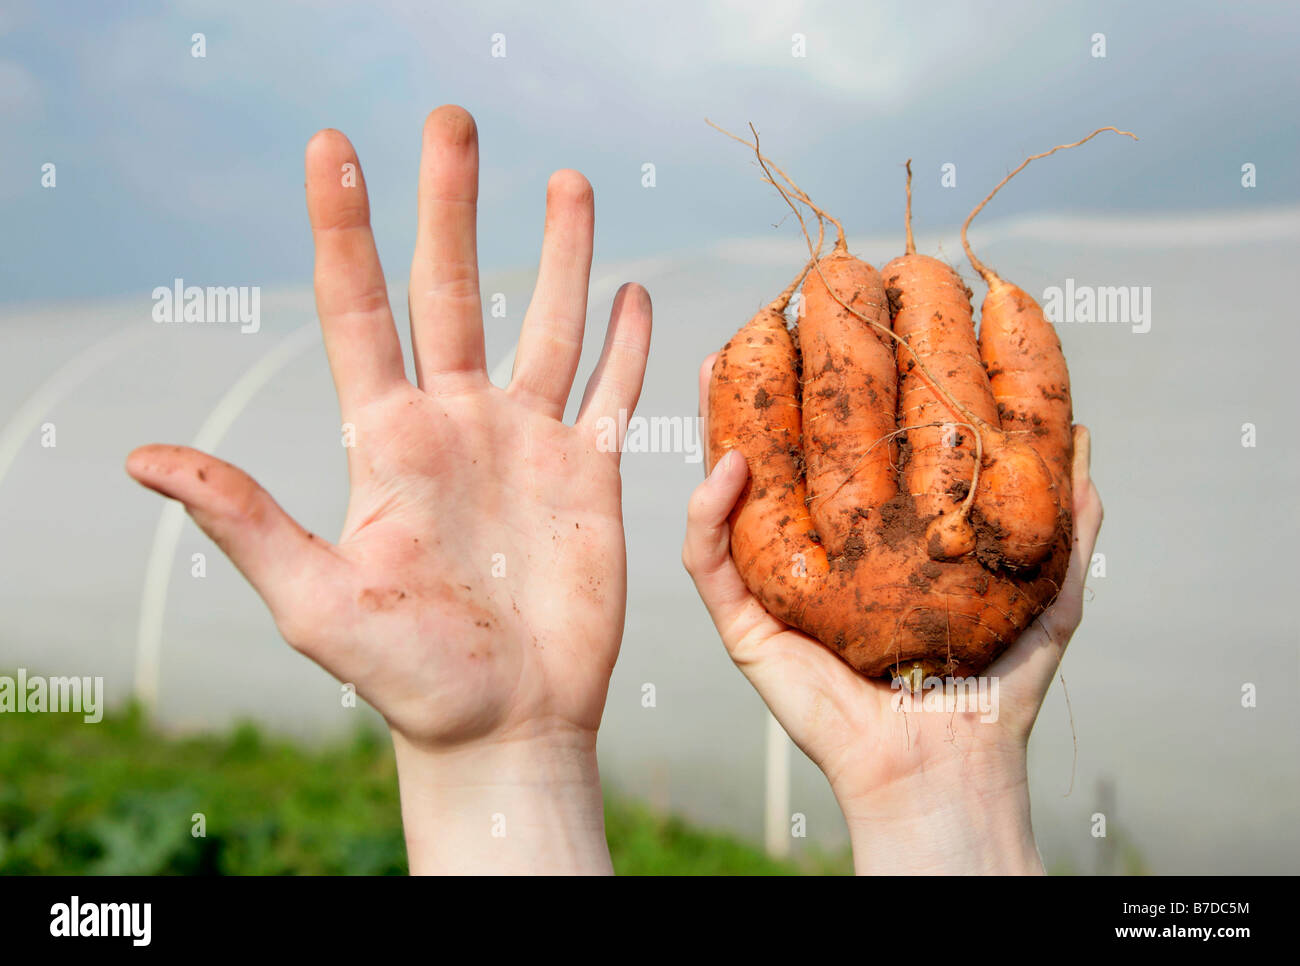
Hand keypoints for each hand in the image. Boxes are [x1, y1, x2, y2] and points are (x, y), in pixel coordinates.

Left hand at [126, 106, 651, 873]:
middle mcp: (456, 425)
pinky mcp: (588, 477)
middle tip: (452, 119)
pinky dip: (623, 345)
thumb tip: (140, 458)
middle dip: (449, 205)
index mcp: (387, 441)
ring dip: (557, 255)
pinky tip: (629, 290)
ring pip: (544, 325)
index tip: (332, 147)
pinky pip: (610, 395)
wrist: (503, 725)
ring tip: (565, 180)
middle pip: (451, 291)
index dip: (345, 229)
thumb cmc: (406, 676)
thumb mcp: (314, 600)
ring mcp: (526, 445)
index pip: (360, 311)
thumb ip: (245, 519)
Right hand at [682, 354, 1101, 873]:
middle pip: (793, 442)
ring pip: (738, 485)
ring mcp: (780, 576)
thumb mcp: (1048, 587)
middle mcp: (824, 542)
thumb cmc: (996, 684)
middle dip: (785, 372)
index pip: (860, 436)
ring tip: (721, 354)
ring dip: (723, 417)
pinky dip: (708, 510)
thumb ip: (1066, 516)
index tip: (869, 316)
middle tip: (792, 308)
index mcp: (880, 527)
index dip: (861, 376)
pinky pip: (710, 558)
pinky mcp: (746, 619)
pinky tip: (729, 460)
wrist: (946, 765)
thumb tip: (1086, 433)